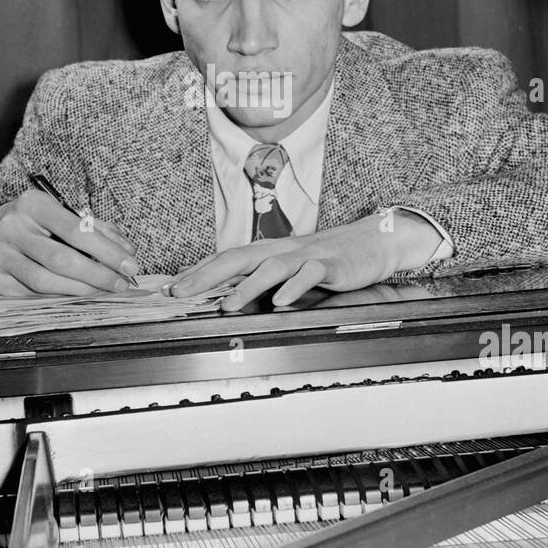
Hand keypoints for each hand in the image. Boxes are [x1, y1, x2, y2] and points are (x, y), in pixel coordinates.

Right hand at [0, 191, 139, 295]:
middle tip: (121, 283)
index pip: (75, 229)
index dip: (106, 250)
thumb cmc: (31, 223)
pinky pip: (34, 295)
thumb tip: (126, 251)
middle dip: (97, 275)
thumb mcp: (59, 214)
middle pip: (61, 259)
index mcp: (32, 205)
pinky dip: (59, 295)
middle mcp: (11, 229)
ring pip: (46, 282)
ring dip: (81, 290)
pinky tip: (76, 293)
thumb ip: (94, 228)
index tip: (129, 264)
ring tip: (103, 290)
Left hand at [169, 211, 441, 311]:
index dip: (199, 272)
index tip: (172, 288)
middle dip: (206, 275)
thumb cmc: (331, 259)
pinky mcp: (331, 263)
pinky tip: (281, 302)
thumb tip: (233, 302)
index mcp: (271, 252)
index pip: (227, 259)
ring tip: (226, 305)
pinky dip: (294, 287)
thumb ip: (268, 284)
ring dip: (247, 287)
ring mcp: (307, 255)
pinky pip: (310, 273)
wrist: (375, 242)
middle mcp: (283, 250)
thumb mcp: (294, 272)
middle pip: (238, 258)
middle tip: (180, 293)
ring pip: (271, 267)